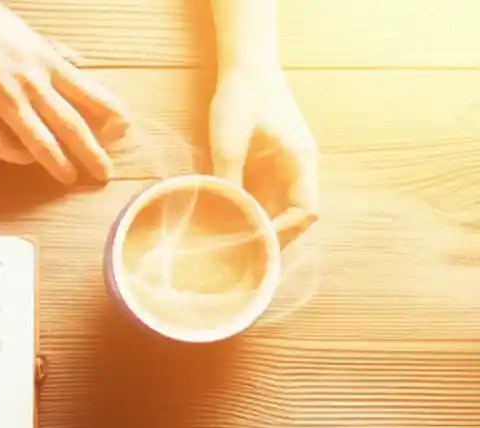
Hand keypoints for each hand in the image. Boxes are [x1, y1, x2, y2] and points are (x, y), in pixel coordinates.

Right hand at [0, 0, 129, 182]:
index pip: (89, 92)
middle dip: (92, 152)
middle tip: (104, 173)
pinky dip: (19, 156)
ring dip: (59, 164)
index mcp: (42, 58)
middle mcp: (27, 83)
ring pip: (40, 143)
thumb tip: (78, 62)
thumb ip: (51, 49)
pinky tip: (26, 160)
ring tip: (69, 178)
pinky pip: (2, 146)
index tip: (122, 130)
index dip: (109, 115)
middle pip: (71, 125)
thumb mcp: (19, 28)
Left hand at [209, 64, 318, 241]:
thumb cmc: (242, 99)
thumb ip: (230, 181)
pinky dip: (256, 212)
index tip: (256, 241)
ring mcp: (287, 167)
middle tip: (244, 255)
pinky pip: (270, 197)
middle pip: (298, 216)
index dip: (285, 230)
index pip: (307, 210)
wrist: (246, 68)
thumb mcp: (229, 143)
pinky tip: (233, 224)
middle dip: (276, 237)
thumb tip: (225, 218)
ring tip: (237, 246)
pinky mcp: (271, 166)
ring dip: (265, 227)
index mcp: (301, 161)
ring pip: (283, 209)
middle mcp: (299, 168)